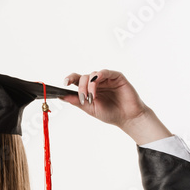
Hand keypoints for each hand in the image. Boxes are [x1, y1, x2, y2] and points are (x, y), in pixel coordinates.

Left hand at [57, 69, 172, 143]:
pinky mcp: (116, 76)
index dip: (69, 79)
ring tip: (91, 98)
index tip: (64, 83)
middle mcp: (97, 82)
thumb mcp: (90, 109)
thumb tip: (61, 96)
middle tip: (83, 99)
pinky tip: (96, 85)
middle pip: (83, 77)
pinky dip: (98, 77)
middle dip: (81, 88)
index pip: (77, 80)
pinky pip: (105, 72)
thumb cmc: (110, 113)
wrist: (128, 118)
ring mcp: (106, 78)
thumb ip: (77, 101)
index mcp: (89, 89)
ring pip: (92, 74)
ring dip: (89, 85)